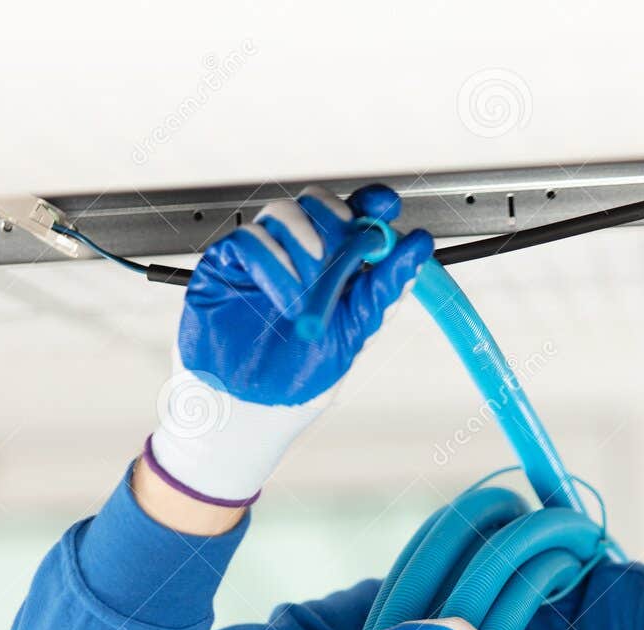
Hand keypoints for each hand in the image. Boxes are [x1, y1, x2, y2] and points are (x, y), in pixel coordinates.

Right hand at [147, 184, 433, 504]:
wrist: (249, 409)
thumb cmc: (298, 379)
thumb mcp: (353, 334)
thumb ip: (381, 292)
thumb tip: (417, 252)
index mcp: (336, 272)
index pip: (356, 218)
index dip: (372, 205)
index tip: (386, 206)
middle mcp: (299, 258)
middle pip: (320, 205)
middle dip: (338, 225)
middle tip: (343, 261)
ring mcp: (263, 259)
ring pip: (285, 213)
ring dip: (306, 246)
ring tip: (310, 293)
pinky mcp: (226, 265)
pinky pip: (251, 240)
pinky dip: (273, 263)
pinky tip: (284, 297)